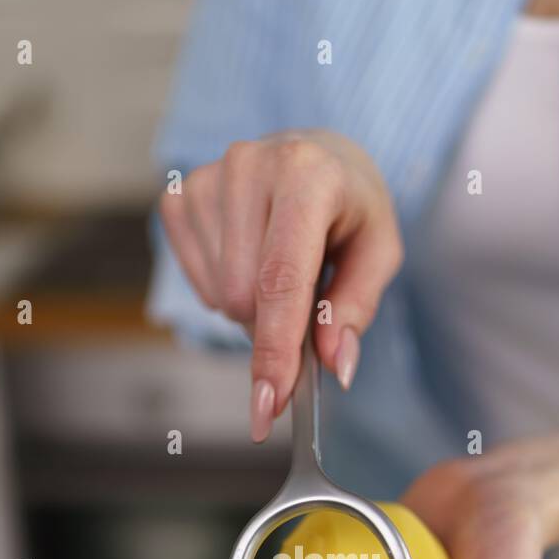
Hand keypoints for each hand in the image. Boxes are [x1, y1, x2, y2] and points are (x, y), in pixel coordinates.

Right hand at [160, 130, 402, 440]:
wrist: (315, 155)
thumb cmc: (350, 208)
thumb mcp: (379, 253)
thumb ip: (357, 309)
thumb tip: (334, 365)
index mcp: (307, 174)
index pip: (281, 280)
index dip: (275, 350)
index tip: (269, 404)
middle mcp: (249, 165)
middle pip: (244, 298)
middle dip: (275, 324)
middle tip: (307, 297)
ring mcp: (207, 177)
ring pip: (219, 296)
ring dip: (252, 306)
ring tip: (279, 266)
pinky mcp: (179, 195)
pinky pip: (198, 283)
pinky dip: (224, 290)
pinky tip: (249, 258)